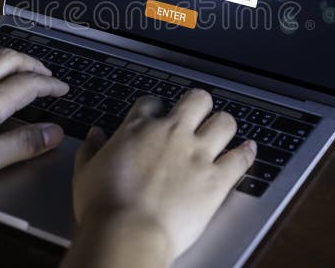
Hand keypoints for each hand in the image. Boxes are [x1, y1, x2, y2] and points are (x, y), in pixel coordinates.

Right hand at [65, 89, 256, 267]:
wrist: (127, 233)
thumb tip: (95, 135)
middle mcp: (172, 134)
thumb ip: (92, 149)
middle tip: (196, 115)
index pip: (152, 102)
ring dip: (224, 125)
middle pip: (197, 100)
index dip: (156, 107)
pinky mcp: (217, 179)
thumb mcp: (85, 172)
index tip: (157, 116)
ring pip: (224, 121)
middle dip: (198, 105)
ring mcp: (197, 155)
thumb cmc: (103, 207)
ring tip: (222, 131)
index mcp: (138, 129)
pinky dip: (247, 153)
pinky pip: (241, 158)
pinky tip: (248, 150)